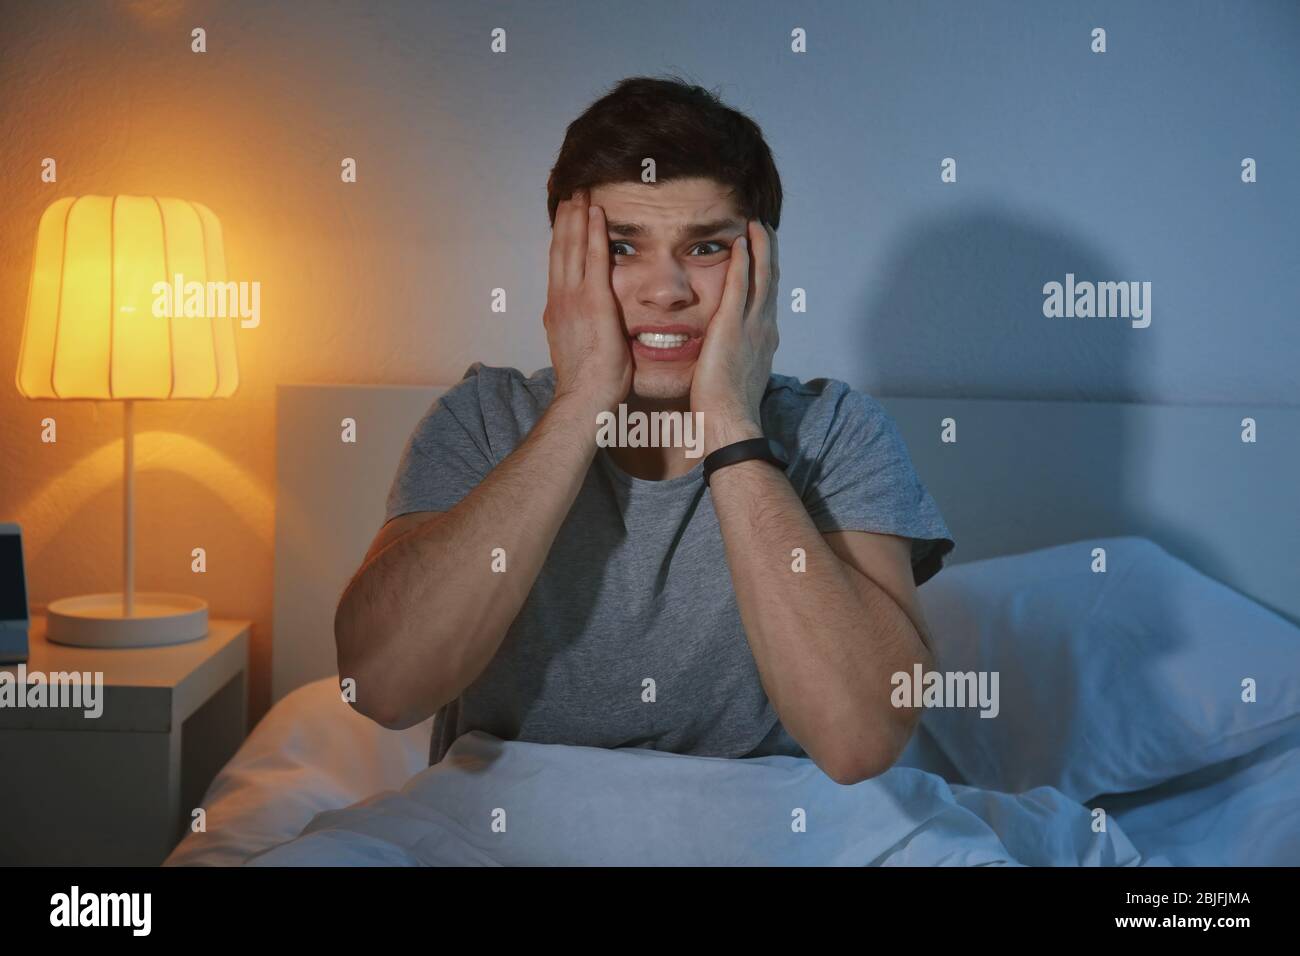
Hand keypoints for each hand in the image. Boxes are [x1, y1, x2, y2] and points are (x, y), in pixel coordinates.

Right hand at [543, 189, 632, 413]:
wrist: (585, 400)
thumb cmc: (590, 385)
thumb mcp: (582, 348)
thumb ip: (586, 329)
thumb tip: (597, 324)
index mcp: (557, 311)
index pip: (559, 267)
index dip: (561, 240)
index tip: (565, 220)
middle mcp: (559, 300)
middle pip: (560, 250)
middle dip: (565, 219)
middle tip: (569, 194)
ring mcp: (573, 299)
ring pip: (572, 248)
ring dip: (577, 217)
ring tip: (580, 193)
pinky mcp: (592, 302)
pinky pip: (594, 259)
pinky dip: (594, 233)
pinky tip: (598, 212)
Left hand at [691, 219, 779, 451]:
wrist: (730, 421)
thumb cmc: (727, 408)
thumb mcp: (736, 375)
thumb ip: (735, 357)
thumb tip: (729, 355)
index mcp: (764, 339)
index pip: (767, 296)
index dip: (767, 272)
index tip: (763, 253)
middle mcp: (764, 327)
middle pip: (771, 279)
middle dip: (769, 251)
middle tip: (764, 227)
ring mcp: (752, 326)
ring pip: (762, 276)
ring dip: (760, 247)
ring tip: (756, 224)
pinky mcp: (733, 327)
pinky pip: (740, 285)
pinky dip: (743, 261)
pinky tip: (740, 241)